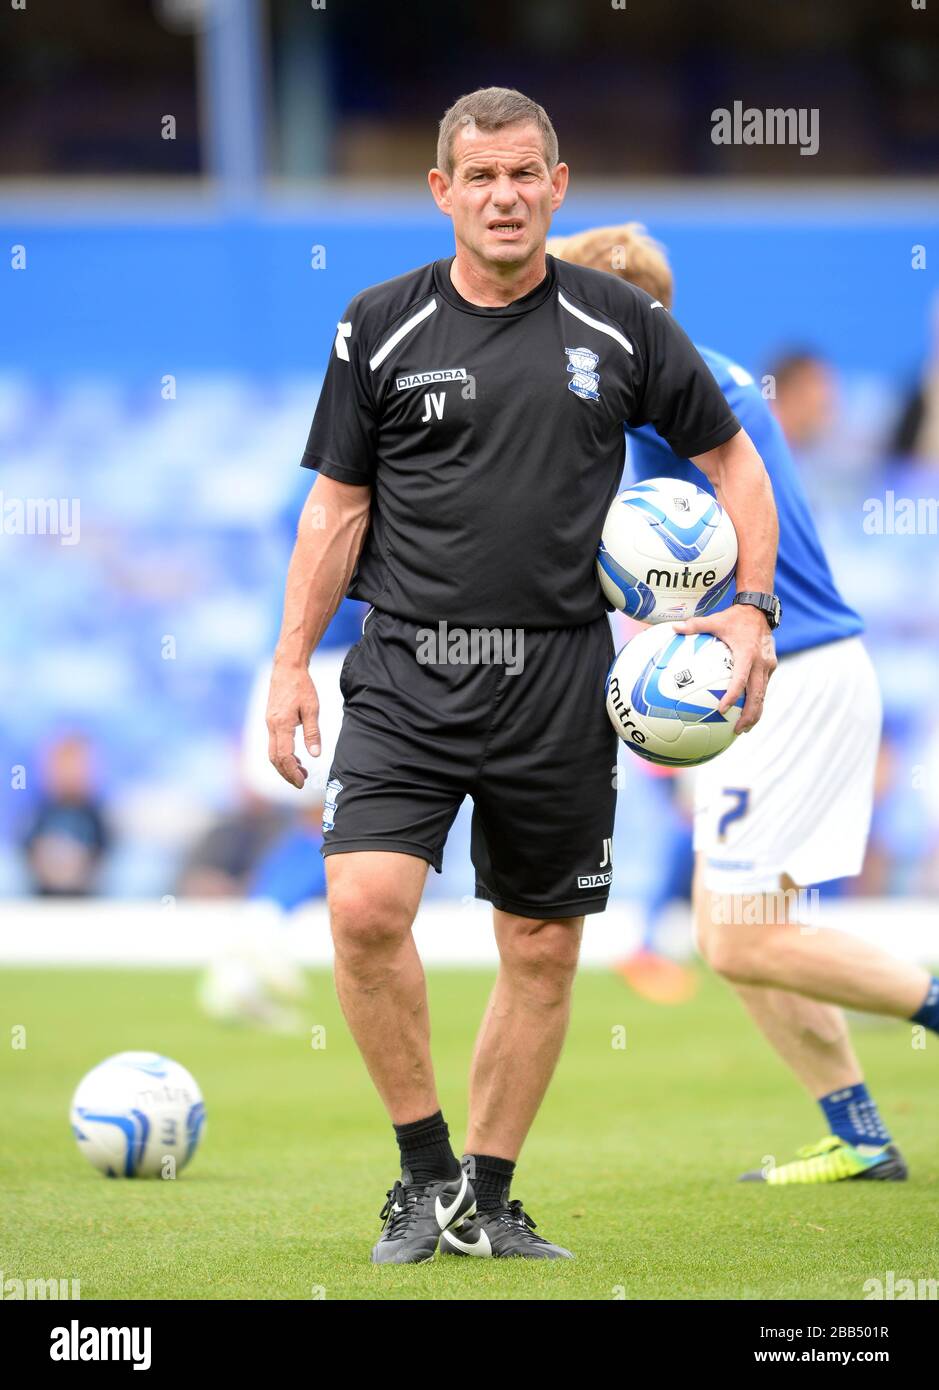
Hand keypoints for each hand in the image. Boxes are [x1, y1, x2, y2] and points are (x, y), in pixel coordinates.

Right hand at [266, 662, 319, 787]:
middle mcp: (272, 726)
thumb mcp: (312, 708)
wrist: (286, 668)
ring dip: (285, 765)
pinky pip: (274, 743)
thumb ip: (313, 732)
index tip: (302, 782)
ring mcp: (269, 723)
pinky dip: (283, 754)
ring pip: (273, 752)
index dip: (292, 772)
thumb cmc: (301, 686)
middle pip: (275, 759)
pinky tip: (296, 756)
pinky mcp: (271, 720)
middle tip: (301, 783)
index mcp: (281, 724)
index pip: (284, 756)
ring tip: (301, 772)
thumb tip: (315, 754)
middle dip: (287, 773)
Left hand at [673, 604, 775, 732]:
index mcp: (747, 653)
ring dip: (756, 712)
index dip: (732, 695)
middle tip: (738, 730)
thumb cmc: (735, 617)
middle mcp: (761, 662)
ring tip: (744, 728)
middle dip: (750, 714)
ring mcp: (769, 665)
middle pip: (757, 694)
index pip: (740, 679)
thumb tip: (673, 628)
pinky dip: (758, 701)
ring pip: (763, 694)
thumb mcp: (715, 620)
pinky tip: (749, 713)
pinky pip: (764, 687)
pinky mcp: (771, 666)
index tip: (723, 710)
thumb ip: (694, 625)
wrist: (759, 609)